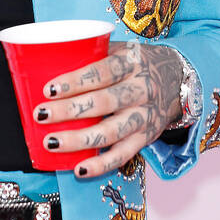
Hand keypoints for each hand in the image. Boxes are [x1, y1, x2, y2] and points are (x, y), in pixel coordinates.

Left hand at [32, 40, 183, 178]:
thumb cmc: (135, 64)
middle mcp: (141, 89)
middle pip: (103, 102)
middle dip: (69, 110)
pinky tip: (79, 169)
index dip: (74, 81)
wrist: (177, 79)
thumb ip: (91, 55)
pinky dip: (101, 164)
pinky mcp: (146, 137)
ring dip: (79, 139)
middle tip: (42, 114)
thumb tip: (45, 61)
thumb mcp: (120, 50)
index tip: (48, 90)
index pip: (102, 72)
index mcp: (131, 62)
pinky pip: (123, 154)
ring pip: (111, 131)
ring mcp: (144, 116)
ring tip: (51, 142)